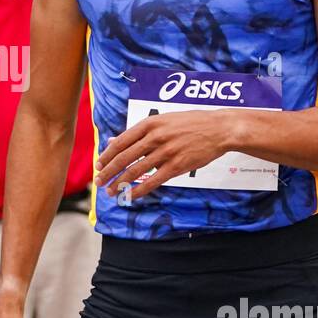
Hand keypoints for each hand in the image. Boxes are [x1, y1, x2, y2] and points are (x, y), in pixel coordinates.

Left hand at [94, 110, 231, 202]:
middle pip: (124, 157)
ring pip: (136, 171)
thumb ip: (138, 132)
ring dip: (120, 183)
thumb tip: (113, 141)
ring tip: (110, 191)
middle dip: (108, 171)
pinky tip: (130, 197)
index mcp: (150, 123)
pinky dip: (139, 190)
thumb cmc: (191, 123)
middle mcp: (155, 137)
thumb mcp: (163, 121)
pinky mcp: (177, 166)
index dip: (107, 156)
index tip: (98, 165)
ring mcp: (166, 152)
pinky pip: (153, 181)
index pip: (121, 142)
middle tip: (98, 181)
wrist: (219, 129)